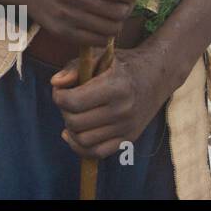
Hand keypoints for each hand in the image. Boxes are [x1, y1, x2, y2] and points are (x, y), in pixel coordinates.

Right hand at [23, 0, 139, 46]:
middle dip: (127, 6)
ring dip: (117, 21)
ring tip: (111, 10)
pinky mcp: (62, 32)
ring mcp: (65, 16)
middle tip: (122, 0)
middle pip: (118, 11)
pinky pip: (98, 41)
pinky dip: (104, 33)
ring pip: (111, 29)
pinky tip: (99, 20)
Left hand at [50, 46, 169, 159]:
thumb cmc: (120, 65)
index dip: (59, 96)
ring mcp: (127, 128)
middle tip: (67, 101)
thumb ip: (74, 68)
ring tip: (74, 114)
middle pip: (75, 122)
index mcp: (115, 87)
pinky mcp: (128, 139)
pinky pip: (97, 153)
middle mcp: (123, 110)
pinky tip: (73, 134)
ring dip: (71, 129)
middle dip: (63, 111)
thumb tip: (55, 84)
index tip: (61, 89)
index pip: (73, 102)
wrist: (155, 78)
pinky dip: (80, 147)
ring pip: (83, 140)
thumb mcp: (98, 57)